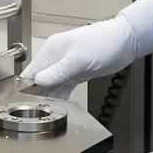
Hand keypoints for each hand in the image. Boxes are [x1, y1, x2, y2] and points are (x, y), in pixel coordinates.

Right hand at [20, 17, 137, 97]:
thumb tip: (38, 80)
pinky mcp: (75, 73)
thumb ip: (58, 71)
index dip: (28, 86)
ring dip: (50, 96)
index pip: (32, 70)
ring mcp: (66, 66)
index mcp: (52, 49)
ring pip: (51, 85)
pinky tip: (60, 105)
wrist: (125, 42)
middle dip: (39, 94)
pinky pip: (62, 87)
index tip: (27, 101)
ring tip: (49, 109)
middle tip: (40, 108)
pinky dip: (61, 96)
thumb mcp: (79, 58)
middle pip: (40, 79)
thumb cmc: (104, 42)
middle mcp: (56, 57)